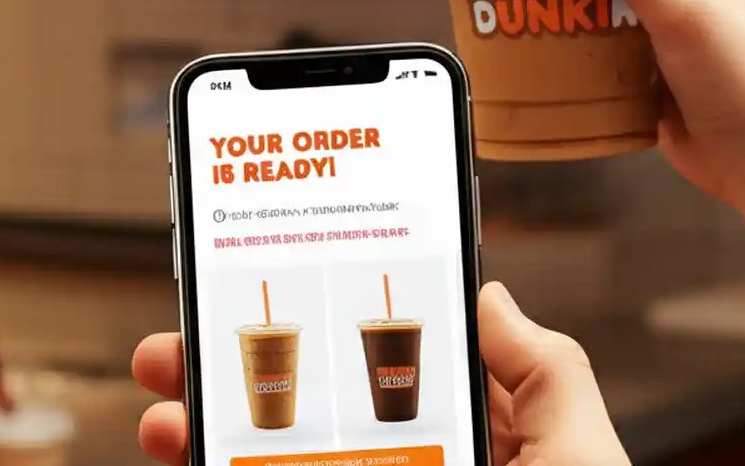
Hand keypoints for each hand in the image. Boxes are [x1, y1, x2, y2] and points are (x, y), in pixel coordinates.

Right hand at [133, 283, 627, 465]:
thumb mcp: (580, 451)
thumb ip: (544, 372)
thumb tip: (488, 295)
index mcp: (468, 441)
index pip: (384, 373)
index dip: (322, 332)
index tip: (265, 296)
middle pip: (311, 416)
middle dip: (235, 378)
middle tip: (176, 350)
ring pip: (276, 462)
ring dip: (208, 436)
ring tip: (165, 414)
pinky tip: (186, 457)